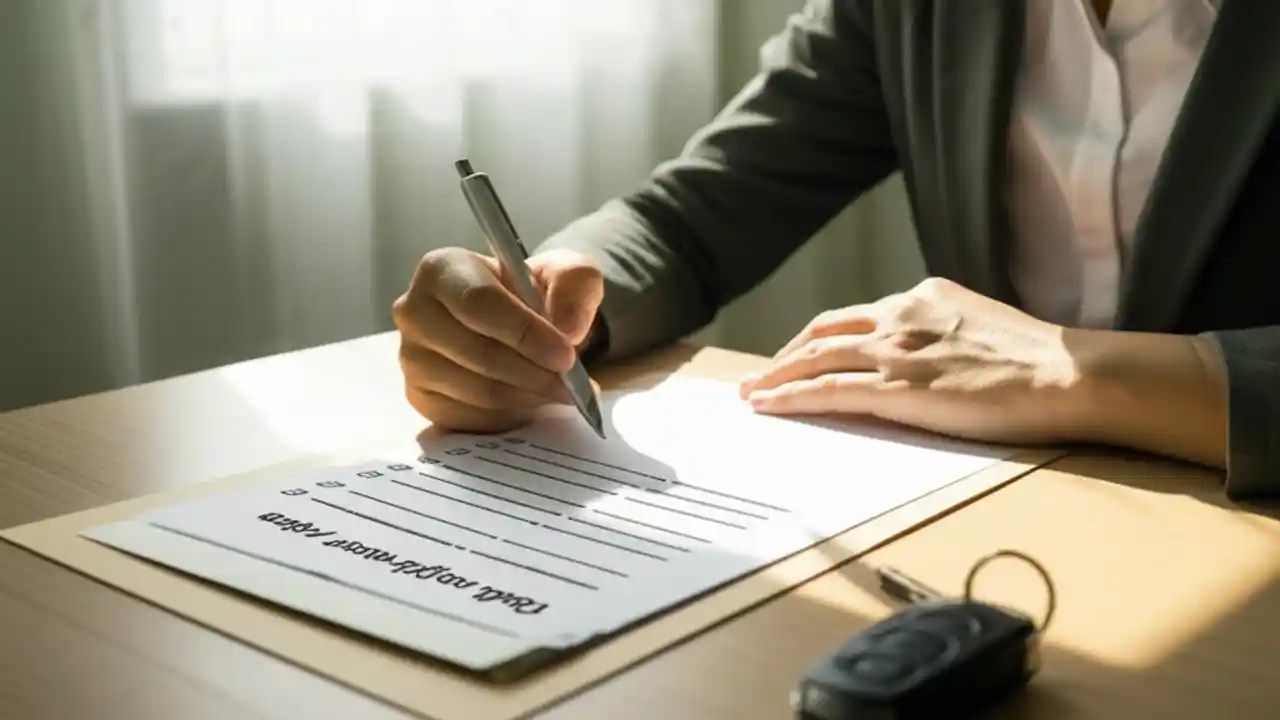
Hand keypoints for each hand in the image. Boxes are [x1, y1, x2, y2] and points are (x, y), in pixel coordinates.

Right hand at [392, 247, 602, 432]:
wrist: (517, 324)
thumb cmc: (534, 293)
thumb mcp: (567, 274)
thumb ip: (575, 286)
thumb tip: (568, 329)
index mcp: (442, 270)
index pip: (478, 302)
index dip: (524, 332)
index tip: (565, 356)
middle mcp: (415, 311)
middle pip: (477, 352)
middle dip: (532, 372)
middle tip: (572, 384)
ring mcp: (412, 358)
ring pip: (477, 390)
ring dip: (527, 396)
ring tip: (559, 392)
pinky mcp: (420, 397)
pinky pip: (470, 418)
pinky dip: (509, 415)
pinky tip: (531, 400)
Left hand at [738, 277, 1089, 444]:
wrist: (1067, 374)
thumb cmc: (1039, 362)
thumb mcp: (981, 328)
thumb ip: (943, 333)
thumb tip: (924, 357)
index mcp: (923, 297)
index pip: (854, 316)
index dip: (818, 338)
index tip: (798, 355)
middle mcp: (901, 315)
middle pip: (822, 331)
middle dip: (786, 355)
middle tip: (761, 377)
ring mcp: (897, 350)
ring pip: (816, 358)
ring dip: (777, 378)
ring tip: (751, 395)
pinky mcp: (898, 388)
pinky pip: (828, 391)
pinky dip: (792, 398)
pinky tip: (771, 408)